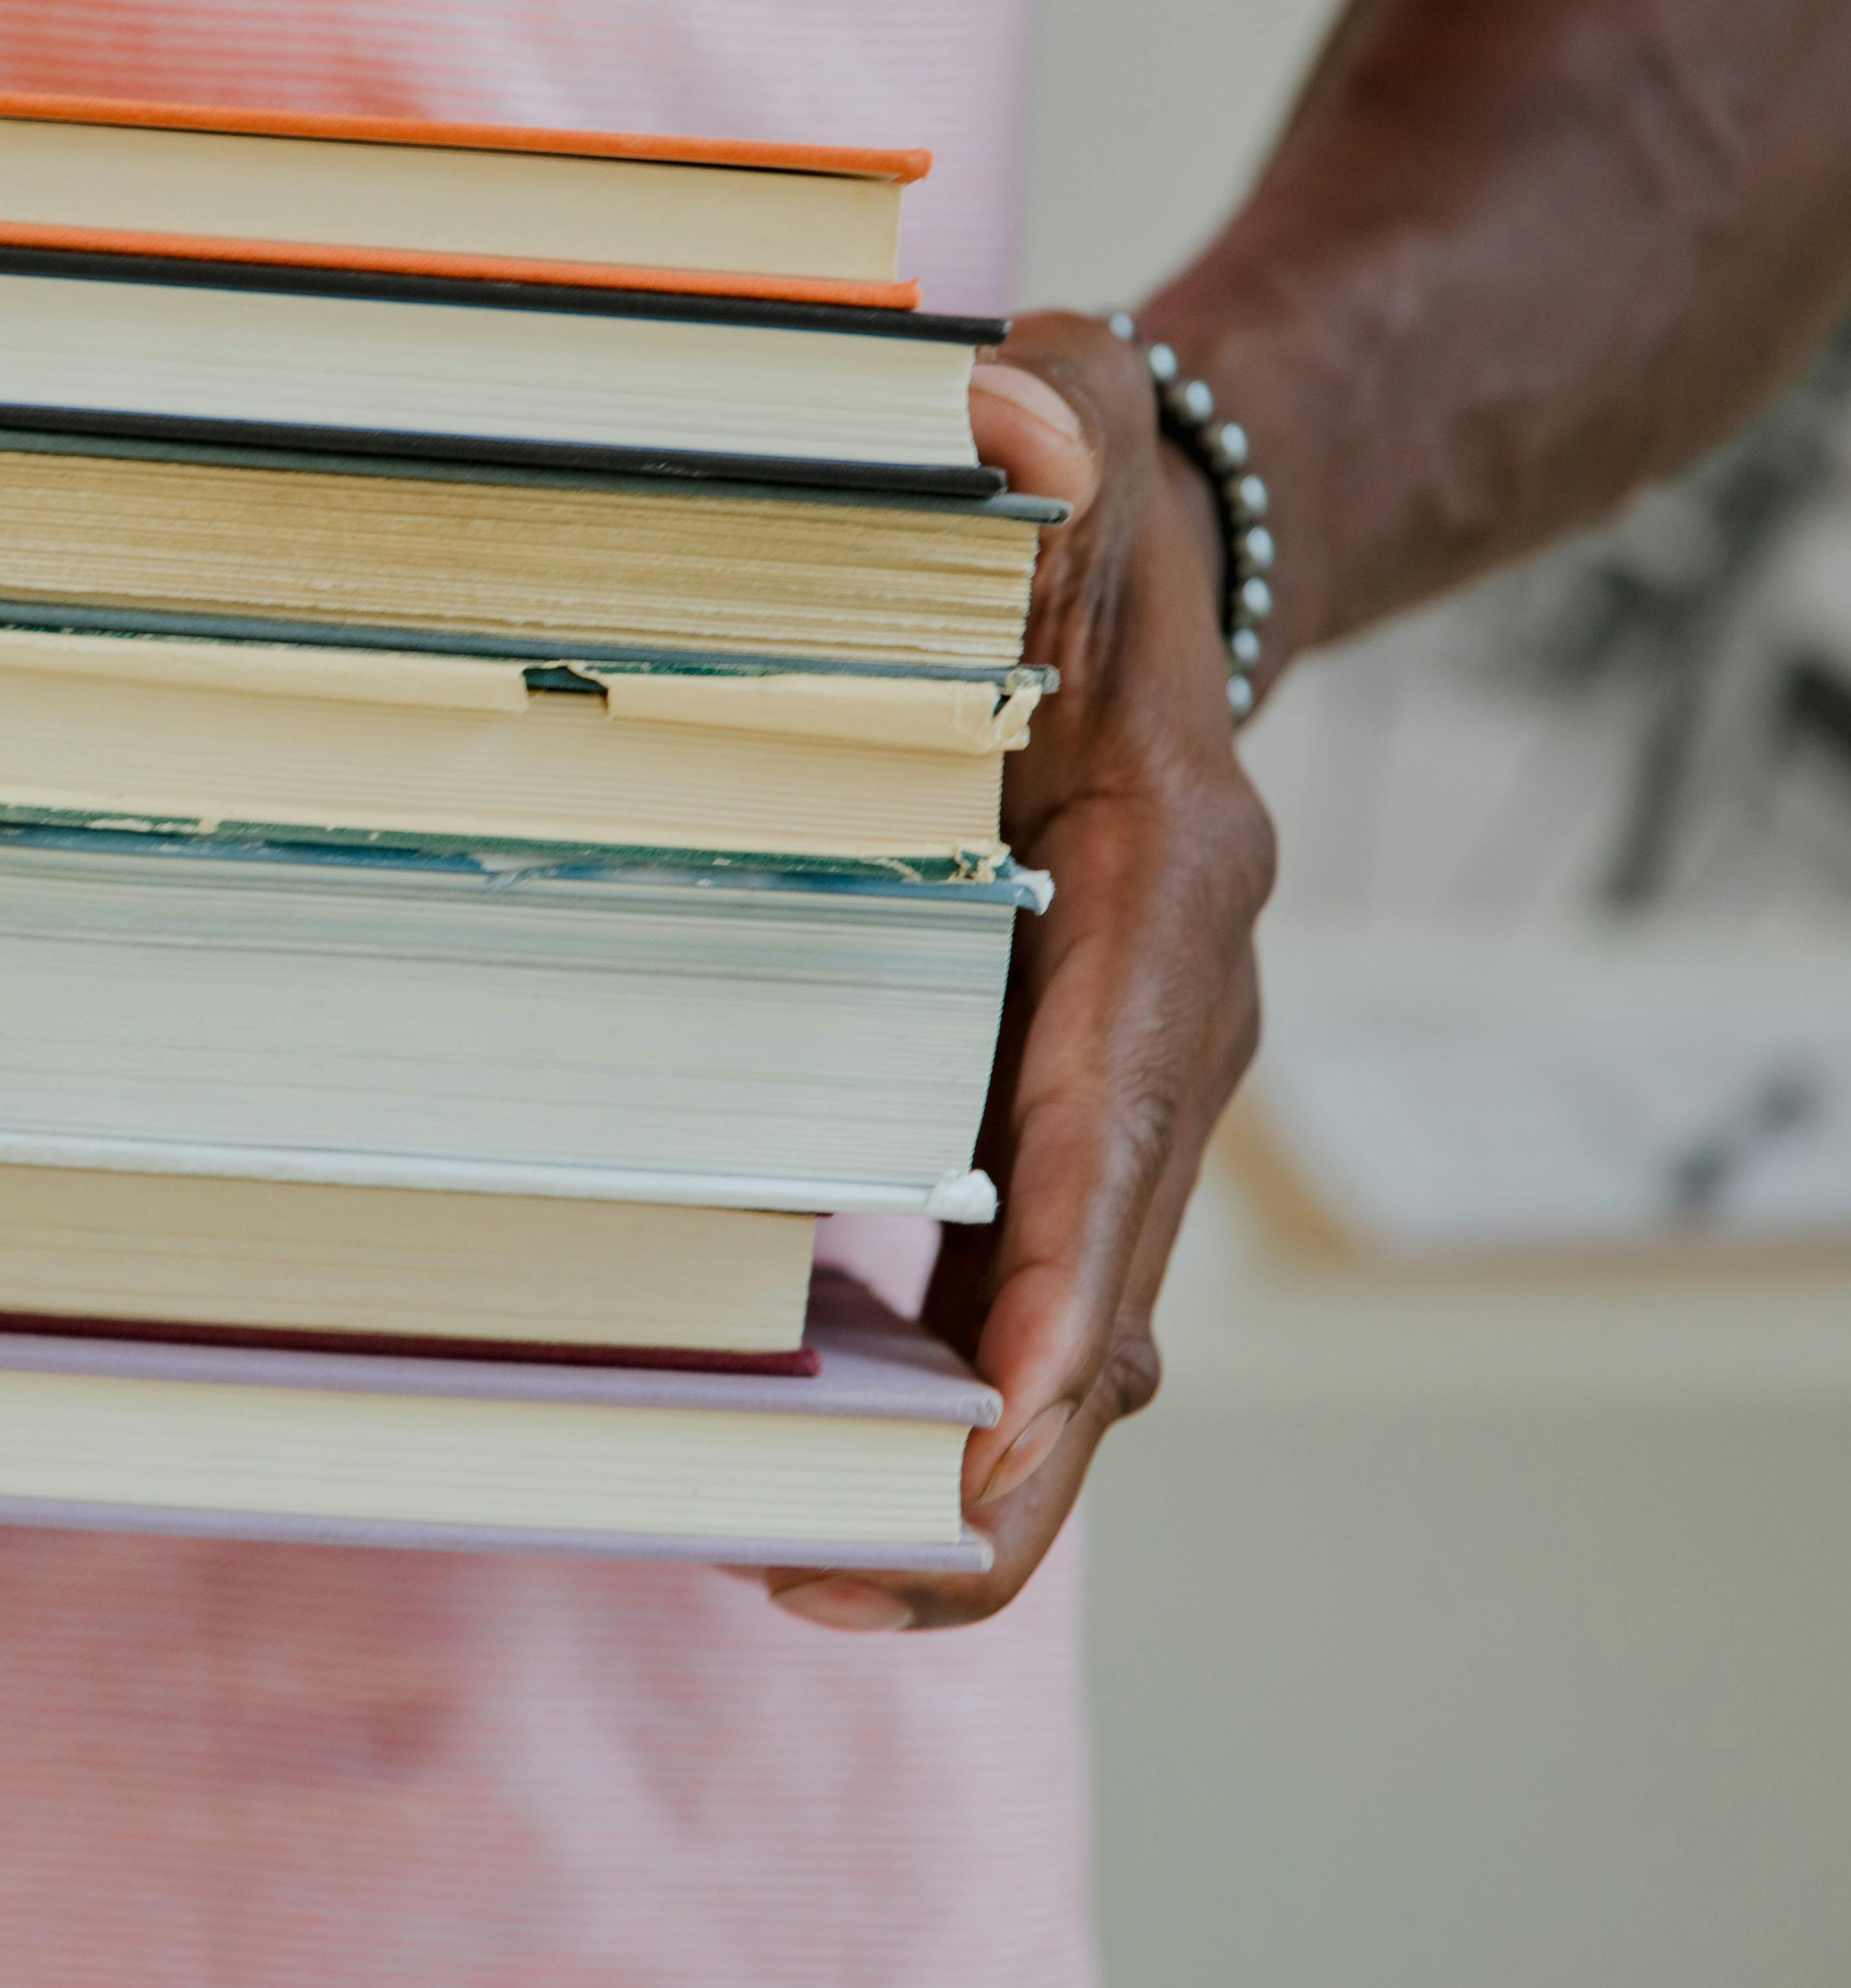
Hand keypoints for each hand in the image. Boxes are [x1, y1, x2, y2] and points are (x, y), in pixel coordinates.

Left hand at [758, 310, 1276, 1629]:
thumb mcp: (1069, 405)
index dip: (1084, 1245)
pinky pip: (1019, 1281)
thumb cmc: (1078, 489)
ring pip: (1081, 1315)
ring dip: (976, 1463)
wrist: (1157, 551)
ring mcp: (1117, 1079)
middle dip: (1023, 1441)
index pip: (1131, 1088)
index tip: (1036, 1394)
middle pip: (1121, 1263)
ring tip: (816, 1578)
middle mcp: (1170, 1009)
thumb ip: (1045, 409)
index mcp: (1171, 873)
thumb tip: (1018, 405)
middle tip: (878, 1582)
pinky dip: (946, 1389)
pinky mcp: (1051, 1105)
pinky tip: (818, 1473)